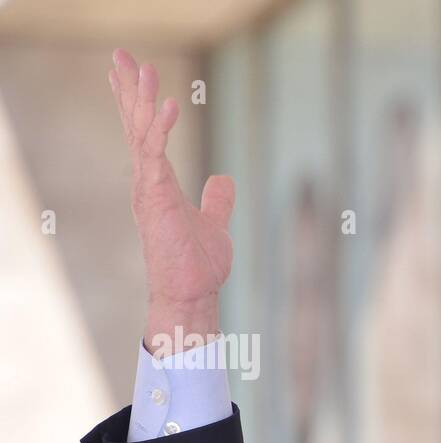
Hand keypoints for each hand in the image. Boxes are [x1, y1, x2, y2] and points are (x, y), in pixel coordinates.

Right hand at [108, 49, 234, 352]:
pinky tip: (168, 104)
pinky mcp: (156, 198)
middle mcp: (147, 182)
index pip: (144, 135)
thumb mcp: (214, 224)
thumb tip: (223, 180)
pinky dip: (160, 128)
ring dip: (142, 98)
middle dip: (129, 89)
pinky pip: (156, 155)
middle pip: (135, 126)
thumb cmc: (197, 265)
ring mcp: (148, 189)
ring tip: (143, 66)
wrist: (191, 294)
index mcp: (158, 184)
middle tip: (121, 54)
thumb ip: (217, 201)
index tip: (130, 72)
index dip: (137, 104)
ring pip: (141, 133)